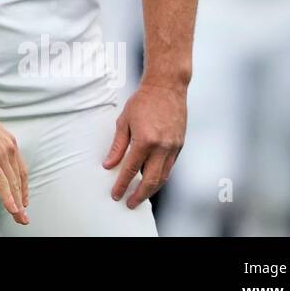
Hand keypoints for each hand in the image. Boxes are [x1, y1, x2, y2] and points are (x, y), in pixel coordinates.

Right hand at [0, 103, 29, 224]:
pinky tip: (11, 208)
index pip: (21, 169)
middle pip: (19, 180)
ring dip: (17, 204)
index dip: (23, 187)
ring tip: (19, 217)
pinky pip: (2, 183)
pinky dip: (8, 198)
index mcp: (9, 142)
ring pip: (12, 184)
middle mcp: (9, 148)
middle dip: (22, 200)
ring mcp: (0, 154)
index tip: (24, 199)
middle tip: (23, 216)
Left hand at [103, 81, 186, 207]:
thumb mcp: (124, 121)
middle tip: (129, 203)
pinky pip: (170, 166)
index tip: (116, 194)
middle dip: (139, 195)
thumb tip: (109, 164)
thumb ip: (117, 146)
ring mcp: (173, 147)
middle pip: (150, 180)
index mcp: (145, 140)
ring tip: (140, 196)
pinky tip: (152, 179)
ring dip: (152, 189)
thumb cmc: (143, 101)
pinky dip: (160, 176)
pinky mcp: (180, 145)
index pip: (130, 169)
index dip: (122, 184)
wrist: (167, 87)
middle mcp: (161, 146)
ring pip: (163, 176)